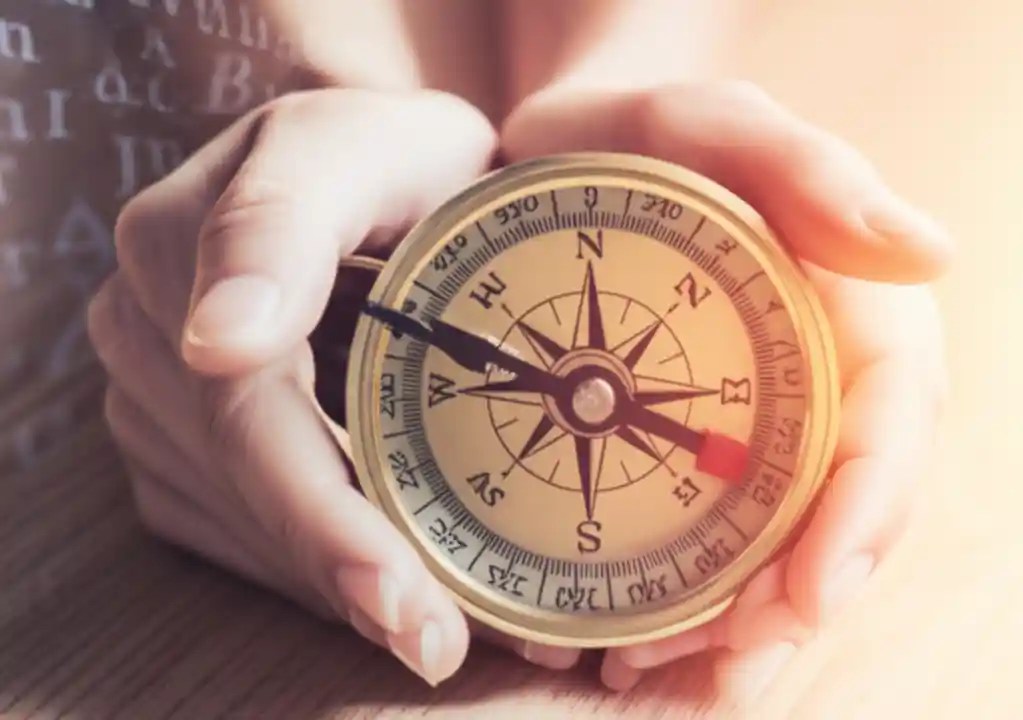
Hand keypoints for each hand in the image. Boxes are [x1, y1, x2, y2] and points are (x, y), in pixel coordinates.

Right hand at [87, 88, 582, 686]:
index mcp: (179, 248)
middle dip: (346, 574)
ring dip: (336, 588)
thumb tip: (219, 343)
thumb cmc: (392, 156)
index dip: (322, 514)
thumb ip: (284, 220)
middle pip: (248, 482)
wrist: (376, 173)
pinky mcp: (168, 441)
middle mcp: (145, 330)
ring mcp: (149, 394)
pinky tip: (377, 589)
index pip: (251, 409)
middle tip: (437, 645)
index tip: (393, 592)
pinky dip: (311, 571)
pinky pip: (228, 534)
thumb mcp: (361, 148)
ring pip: (239, 522)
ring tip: (436, 631)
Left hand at [500, 81, 950, 693]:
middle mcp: (827, 383)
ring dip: (736, 637)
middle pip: (844, 515)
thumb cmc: (640, 135)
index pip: (893, 425)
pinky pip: (716, 549)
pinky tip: (626, 653)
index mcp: (855, 311)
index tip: (811, 595)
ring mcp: (769, 428)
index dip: (865, 517)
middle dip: (792, 604)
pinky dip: (684, 616)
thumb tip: (931, 253)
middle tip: (717, 661)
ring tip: (654, 675)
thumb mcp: (707, 125)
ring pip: (783, 553)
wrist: (562, 163)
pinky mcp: (707, 457)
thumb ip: (806, 171)